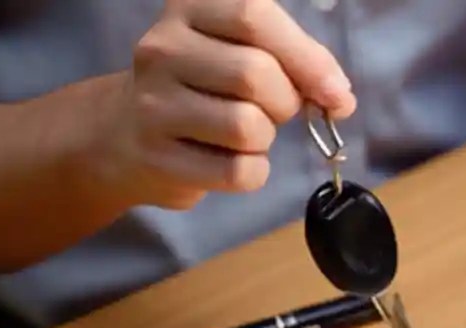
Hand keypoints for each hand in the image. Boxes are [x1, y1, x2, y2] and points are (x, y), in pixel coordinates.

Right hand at [95, 0, 356, 208]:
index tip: (336, 92)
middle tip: (274, 110)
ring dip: (265, 139)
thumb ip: (296, 62)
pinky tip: (232, 160)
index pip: (255, 17)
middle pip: (255, 74)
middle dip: (285, 102)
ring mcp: (153, 103)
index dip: (307, 59)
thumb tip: (339, 98)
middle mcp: (162, 47)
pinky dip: (252, 173)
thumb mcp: (245, 52)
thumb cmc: (205, 87)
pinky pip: (236, 172)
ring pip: (247, 126)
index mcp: (190, 8)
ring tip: (245, 133)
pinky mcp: (156, 156)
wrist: (126, 132)